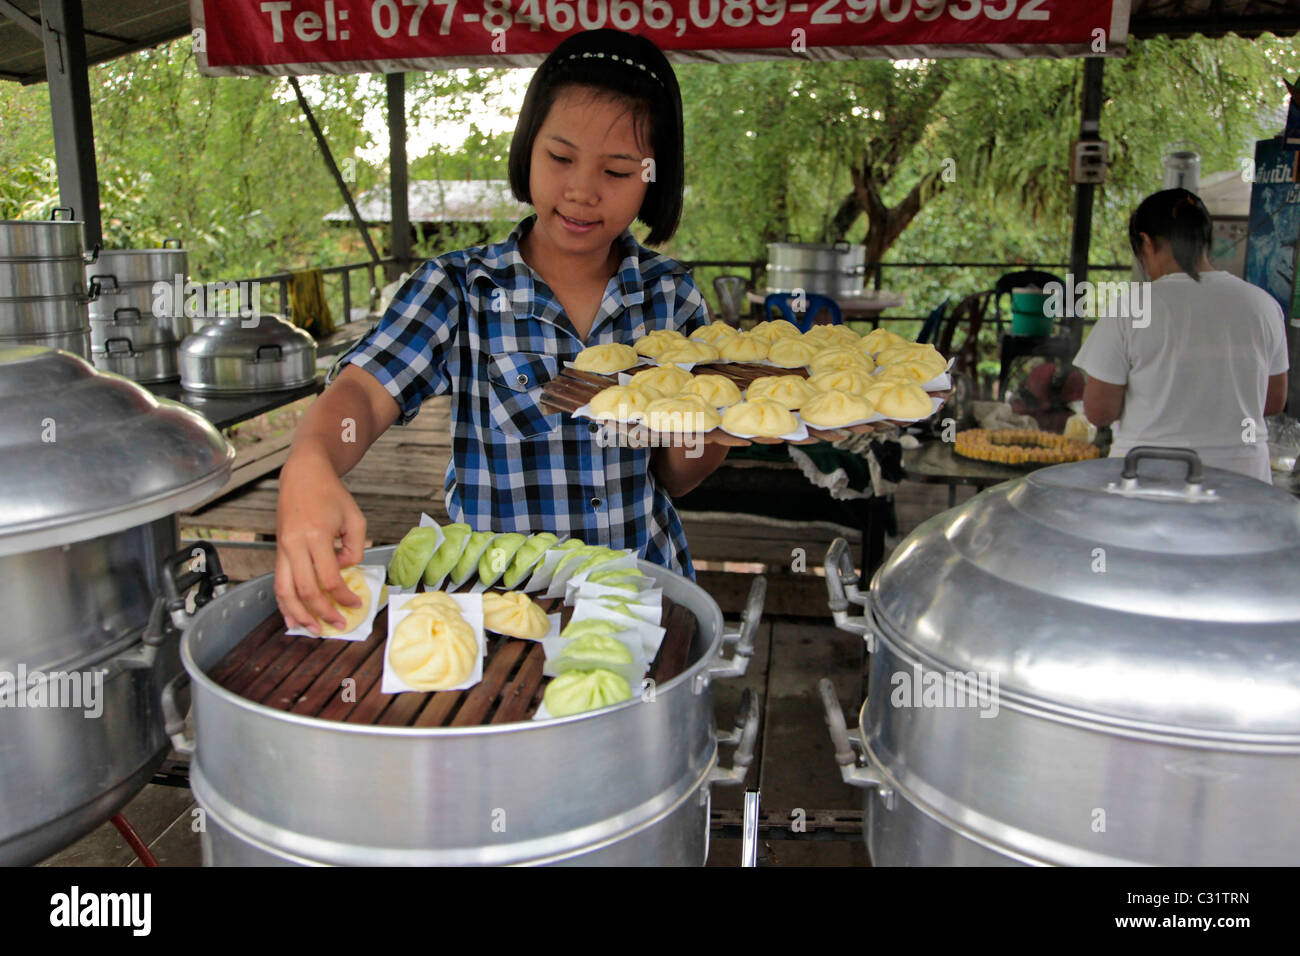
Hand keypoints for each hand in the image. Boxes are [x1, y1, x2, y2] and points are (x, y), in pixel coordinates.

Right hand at [274, 450, 367, 634]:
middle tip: (338, 625)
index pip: (329, 577)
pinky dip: (283, 603)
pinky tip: (291, 617)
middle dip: (322, 612)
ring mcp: (282, 548)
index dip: (343, 596)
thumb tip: (344, 570)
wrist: (303, 475)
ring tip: (312, 630)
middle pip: (305, 589)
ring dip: (299, 614)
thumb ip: (356, 548)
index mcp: (316, 535)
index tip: (356, 604)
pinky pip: (278, 582)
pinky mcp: (278, 550)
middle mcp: (294, 544)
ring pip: (285, 590)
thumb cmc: (331, 494)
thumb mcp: (355, 517)